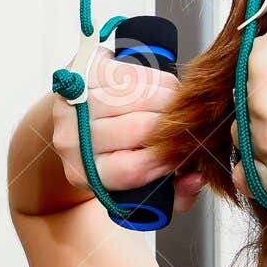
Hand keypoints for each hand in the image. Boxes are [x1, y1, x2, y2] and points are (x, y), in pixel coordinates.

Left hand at [51, 52, 202, 210]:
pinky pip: (133, 72)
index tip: (182, 153)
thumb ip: (174, 194)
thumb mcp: (140, 184)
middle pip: (138, 127)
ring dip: (168, 98)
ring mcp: (73, 103)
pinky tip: (160, 89)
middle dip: (172, 124)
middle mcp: (71, 139)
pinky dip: (157, 79)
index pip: (130, 169)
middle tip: (185, 125)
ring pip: (138, 96)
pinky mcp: (82, 72)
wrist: (78, 118)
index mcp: (83, 173)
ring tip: (176, 106)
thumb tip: (195, 179)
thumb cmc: (115, 152)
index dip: (165, 159)